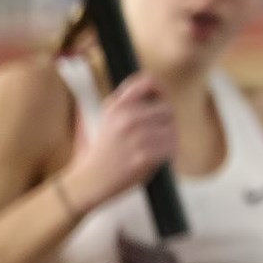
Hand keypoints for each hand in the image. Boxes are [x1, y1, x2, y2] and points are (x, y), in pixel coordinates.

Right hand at [61, 74, 177, 210]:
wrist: (90, 180)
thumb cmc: (102, 151)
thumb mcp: (107, 118)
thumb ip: (126, 104)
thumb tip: (155, 91)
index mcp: (116, 106)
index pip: (147, 82)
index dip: (160, 89)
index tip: (160, 99)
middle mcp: (126, 117)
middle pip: (167, 109)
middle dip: (166, 122)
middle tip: (157, 134)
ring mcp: (136, 136)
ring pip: (172, 129)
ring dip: (169, 139)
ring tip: (156, 148)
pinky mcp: (145, 155)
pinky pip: (171, 147)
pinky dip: (168, 153)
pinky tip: (158, 158)